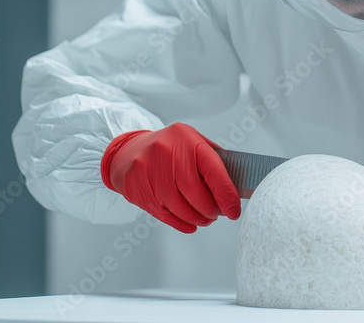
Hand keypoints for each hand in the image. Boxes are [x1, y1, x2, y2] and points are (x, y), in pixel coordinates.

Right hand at [101, 123, 240, 232]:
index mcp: (186, 139)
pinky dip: (182, 223)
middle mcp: (166, 153)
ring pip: (180, 208)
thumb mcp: (192, 141)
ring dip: (198, 219)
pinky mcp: (140, 191)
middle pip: (195, 193)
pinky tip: (191, 223)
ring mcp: (150, 173)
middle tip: (218, 214)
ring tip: (205, 218)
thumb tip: (235, 186)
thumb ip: (213, 159)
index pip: (213, 171)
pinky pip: (165, 216)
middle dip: (211, 209)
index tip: (234, 210)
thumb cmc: (169, 148)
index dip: (226, 195)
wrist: (129, 152)